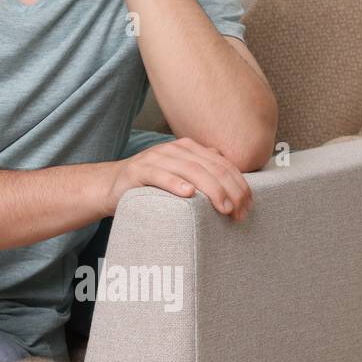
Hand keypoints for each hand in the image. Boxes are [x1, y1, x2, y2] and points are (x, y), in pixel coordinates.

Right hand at [101, 136, 252, 222]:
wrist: (112, 185)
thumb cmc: (152, 185)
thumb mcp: (181, 174)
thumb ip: (204, 170)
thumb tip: (234, 175)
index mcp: (189, 148)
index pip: (222, 164)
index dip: (239, 185)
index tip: (248, 206)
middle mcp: (175, 149)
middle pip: (210, 167)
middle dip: (230, 190)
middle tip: (239, 213)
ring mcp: (155, 157)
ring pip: (190, 170)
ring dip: (211, 189)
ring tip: (223, 207)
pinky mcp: (138, 170)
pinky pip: (160, 175)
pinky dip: (175, 183)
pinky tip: (188, 194)